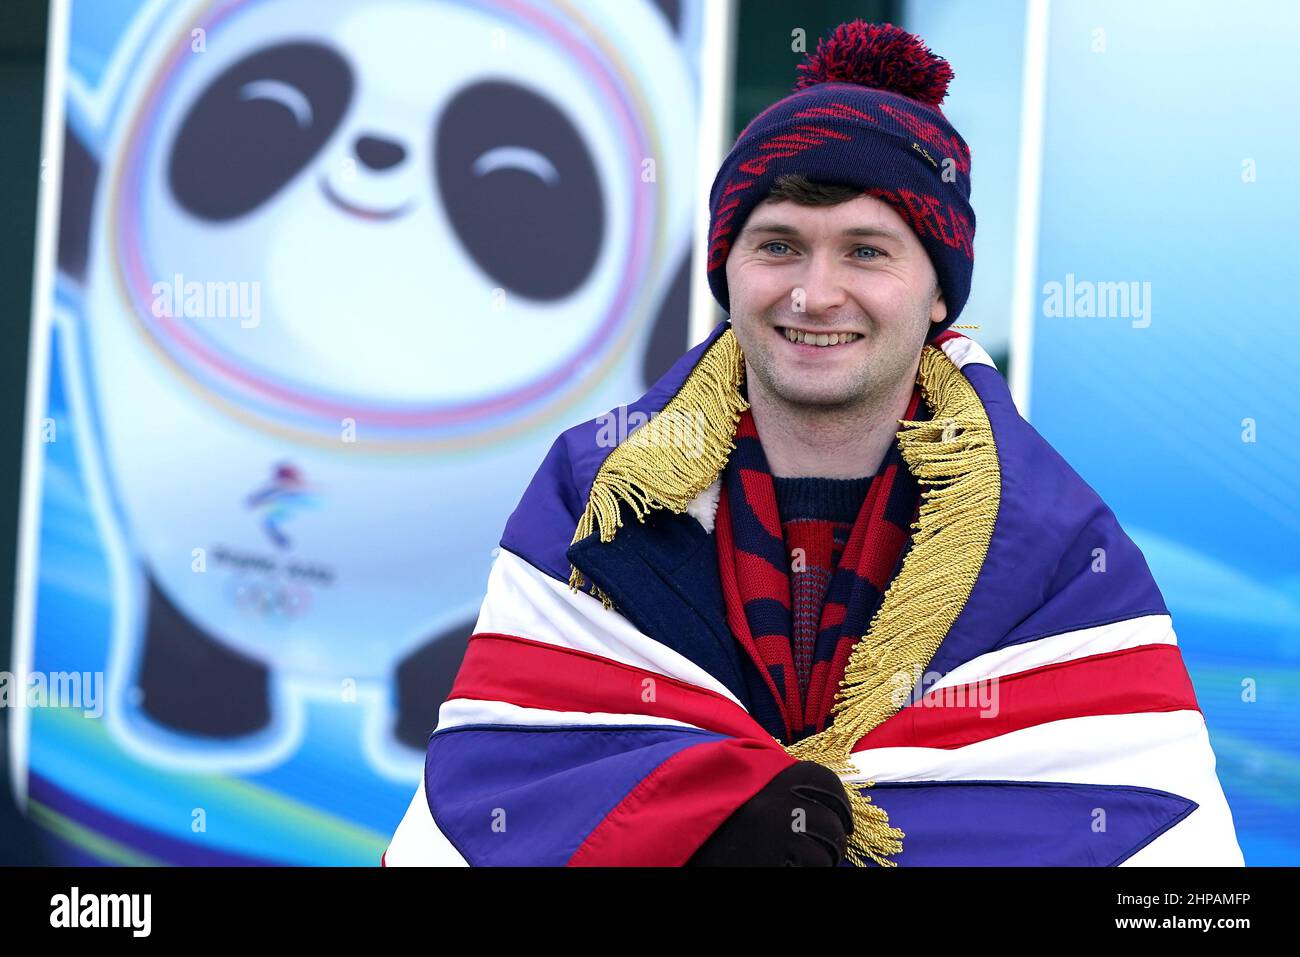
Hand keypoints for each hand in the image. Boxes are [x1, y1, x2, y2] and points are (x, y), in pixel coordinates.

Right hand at [687, 760, 852, 865]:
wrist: (669, 820)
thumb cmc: (705, 792)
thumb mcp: (738, 768)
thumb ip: (774, 771)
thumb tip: (815, 788)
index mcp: (776, 774)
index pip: (829, 786)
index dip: (842, 805)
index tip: (843, 820)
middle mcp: (781, 803)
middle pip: (830, 824)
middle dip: (833, 838)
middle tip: (827, 846)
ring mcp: (775, 838)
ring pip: (821, 854)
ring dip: (820, 860)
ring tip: (806, 860)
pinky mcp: (767, 864)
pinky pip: (801, 871)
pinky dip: (801, 870)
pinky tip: (787, 866)